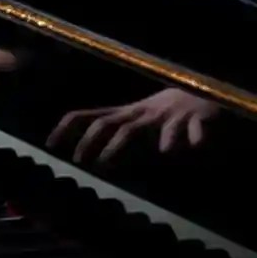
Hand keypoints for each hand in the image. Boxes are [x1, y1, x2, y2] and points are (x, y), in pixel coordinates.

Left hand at [46, 88, 219, 164]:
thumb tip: (92, 160)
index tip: (49, 144)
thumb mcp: (139, 125)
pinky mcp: (194, 119)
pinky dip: (177, 138)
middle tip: (78, 161)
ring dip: (116, 144)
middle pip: (108, 123)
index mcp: (128, 114)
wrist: (206, 96)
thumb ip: (118, 142)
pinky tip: (171, 151)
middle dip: (88, 141)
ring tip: (104, 162)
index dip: (67, 128)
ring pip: (135, 128)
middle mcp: (142, 113)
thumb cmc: (167, 115)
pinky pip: (185, 129)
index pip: (90, 116)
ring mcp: (165, 115)